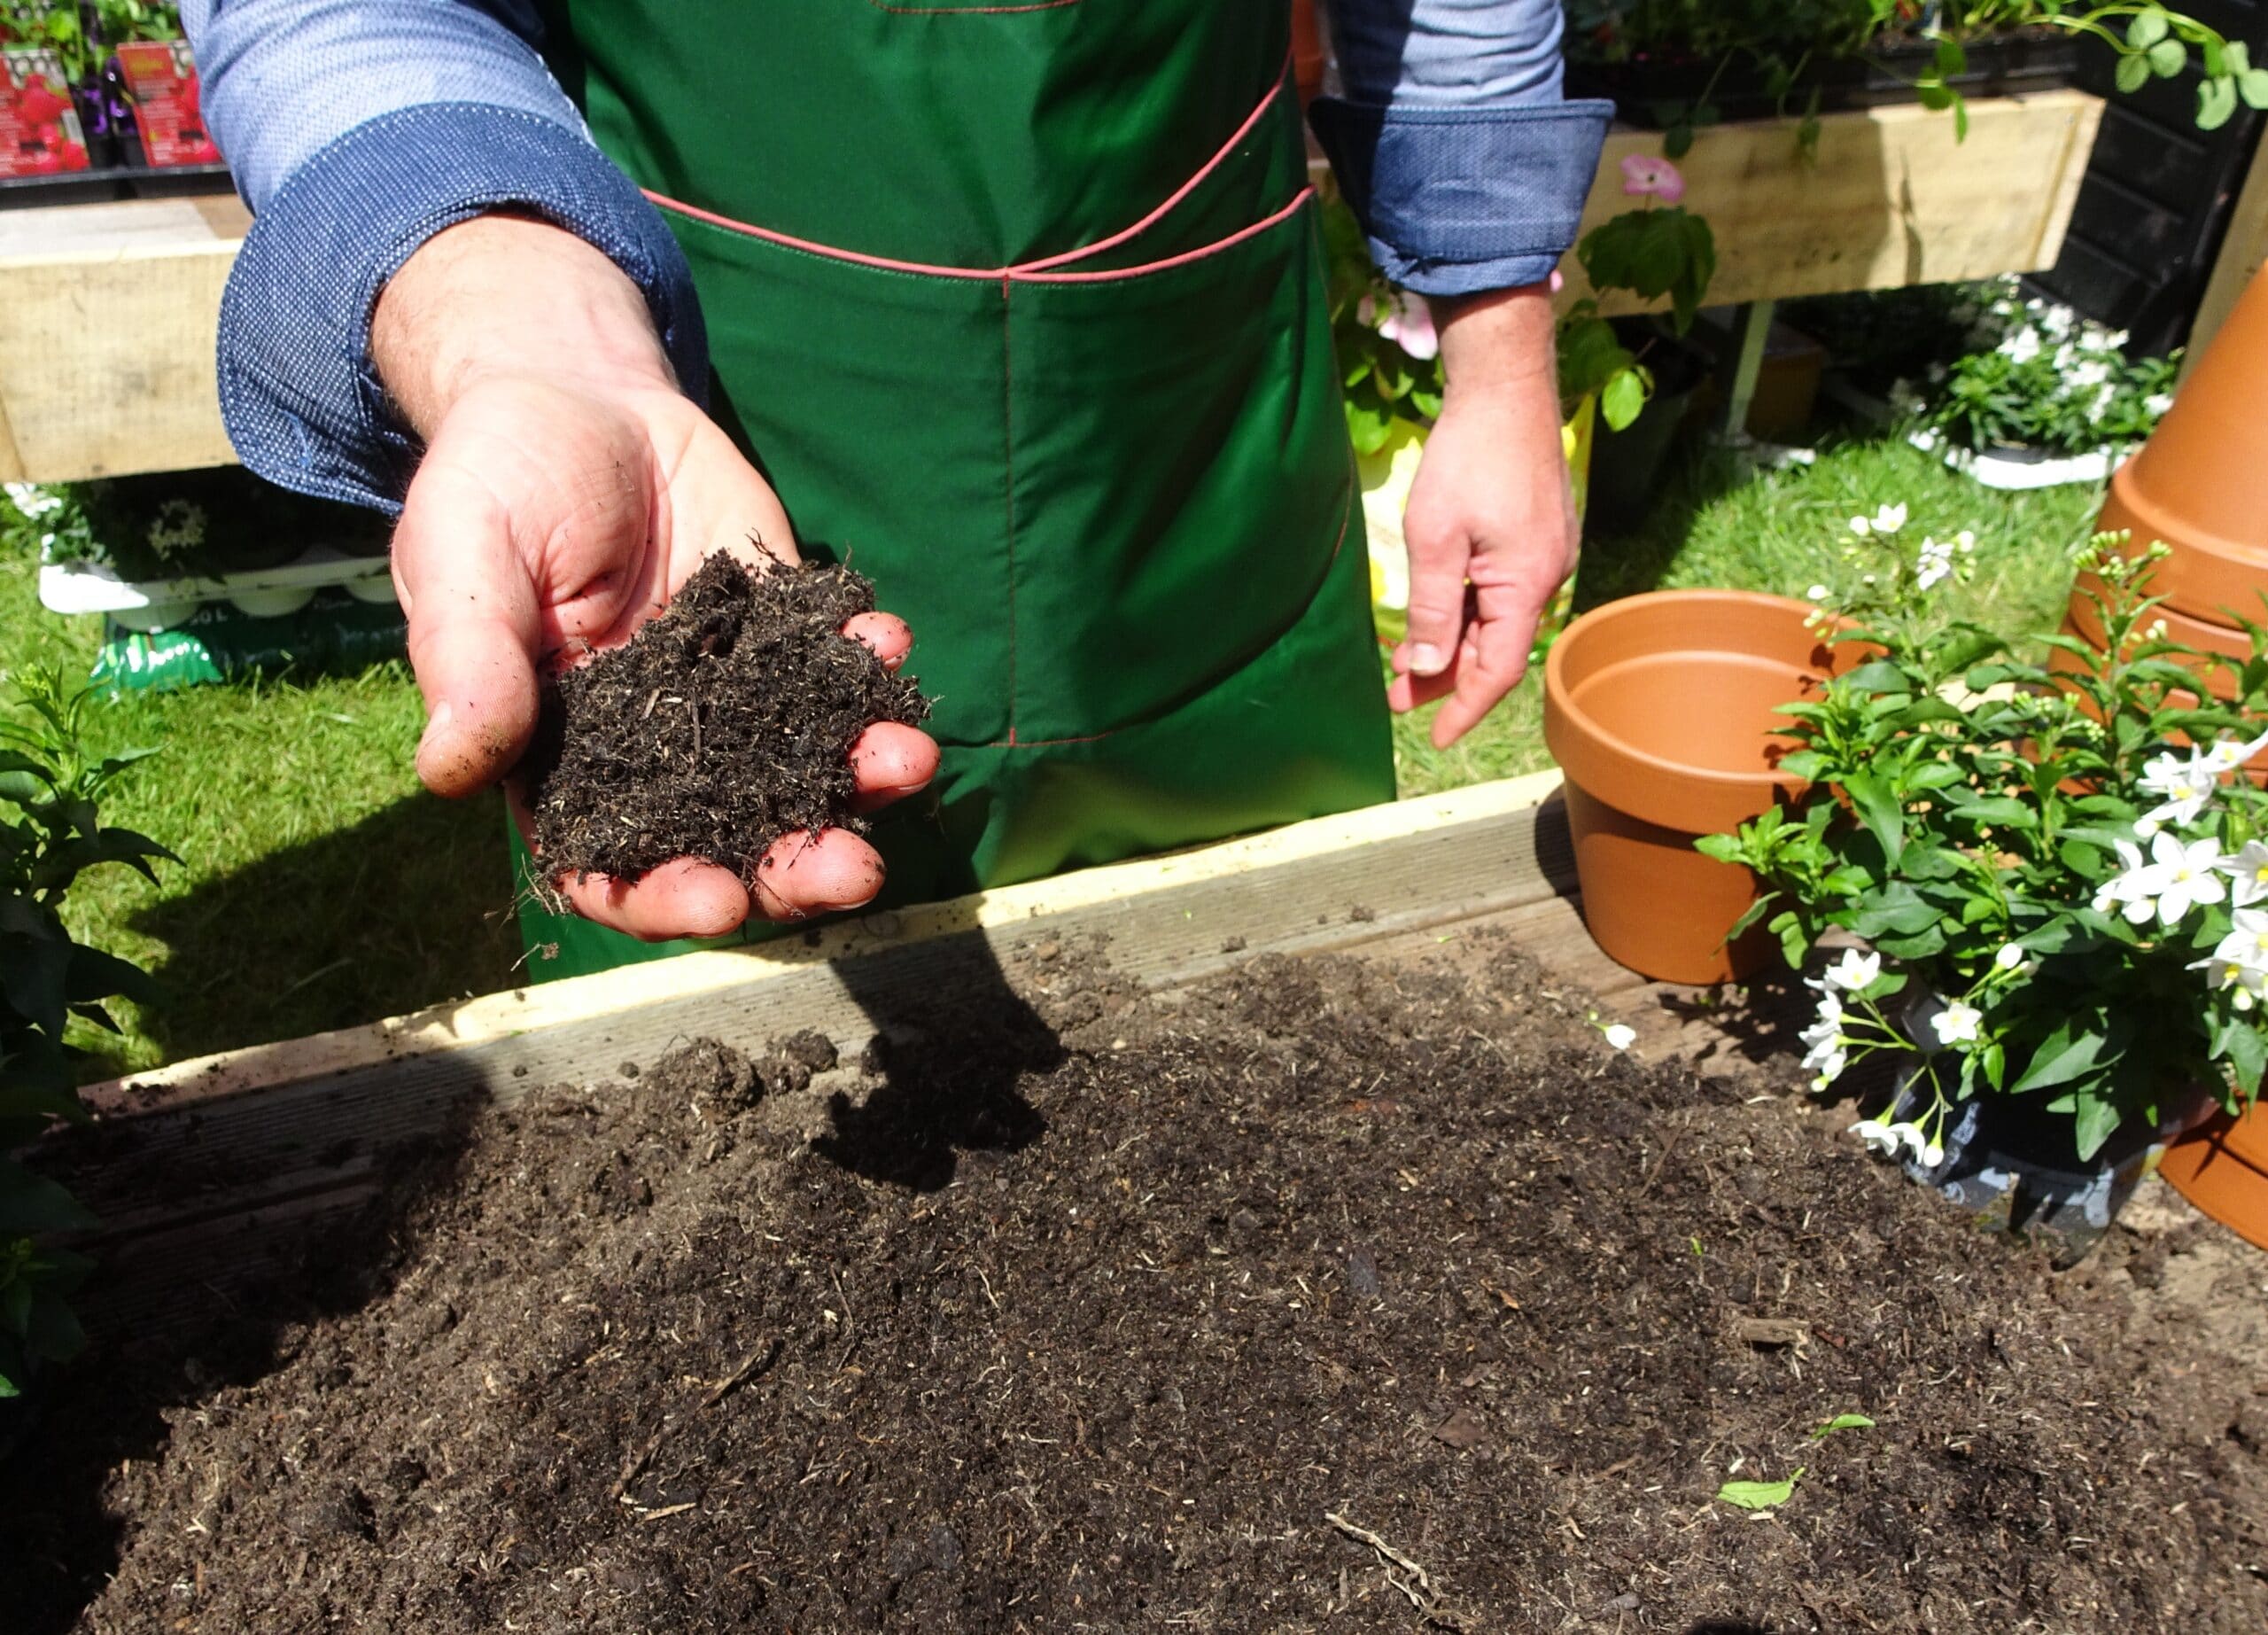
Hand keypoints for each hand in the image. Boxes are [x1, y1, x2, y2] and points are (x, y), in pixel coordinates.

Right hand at [375, 215, 937, 938]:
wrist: (577, 396)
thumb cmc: (494, 483)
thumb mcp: (462, 555)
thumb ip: (469, 660)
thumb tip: (448, 770)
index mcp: (562, 767)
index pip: (613, 869)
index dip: (664, 901)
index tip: (721, 903)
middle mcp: (657, 756)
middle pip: (732, 844)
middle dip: (801, 866)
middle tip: (860, 867)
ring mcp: (731, 702)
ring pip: (802, 771)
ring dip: (860, 778)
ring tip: (906, 757)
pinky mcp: (784, 639)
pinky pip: (836, 673)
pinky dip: (870, 672)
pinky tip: (888, 645)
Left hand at [1386, 283, 1578, 747]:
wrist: (1506, 388)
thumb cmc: (1469, 457)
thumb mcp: (1435, 538)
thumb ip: (1430, 608)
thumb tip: (1424, 668)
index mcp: (1526, 585)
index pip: (1497, 671)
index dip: (1464, 708)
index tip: (1434, 736)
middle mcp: (1547, 577)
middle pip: (1495, 649)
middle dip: (1445, 678)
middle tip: (1394, 698)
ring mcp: (1546, 556)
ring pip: (1496, 620)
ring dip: (1452, 643)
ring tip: (1403, 665)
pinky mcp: (1537, 536)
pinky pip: (1502, 592)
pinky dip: (1466, 612)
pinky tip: (1434, 615)